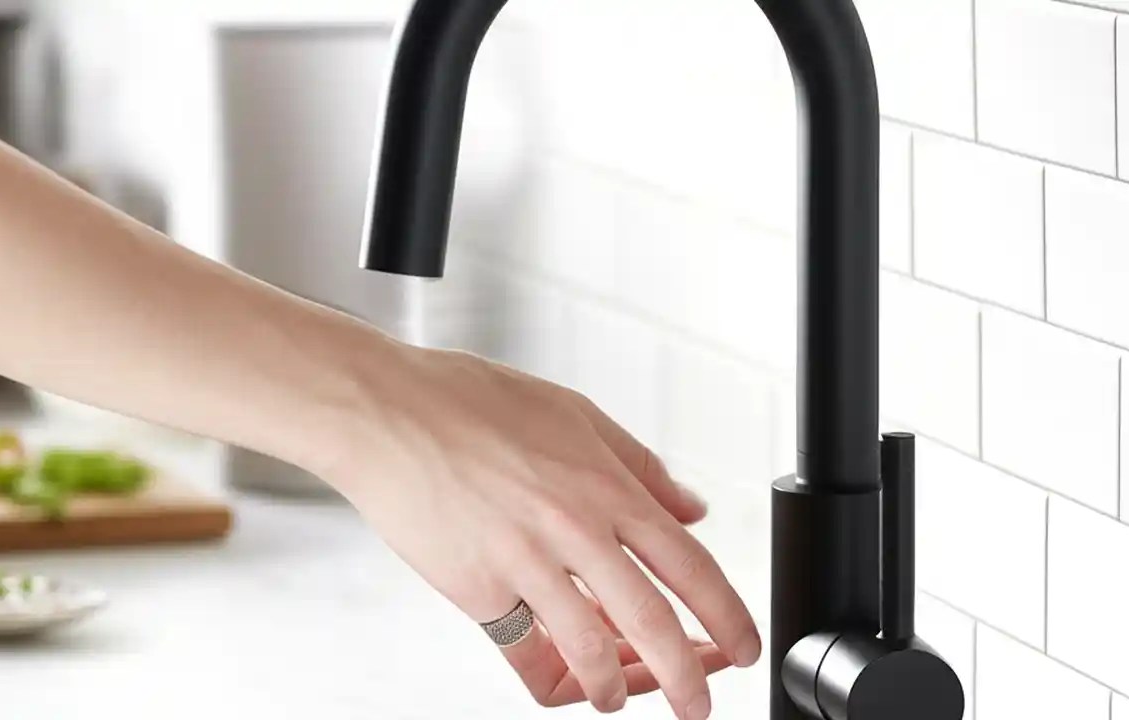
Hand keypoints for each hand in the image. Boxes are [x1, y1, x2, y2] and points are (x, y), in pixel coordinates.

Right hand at [324, 345, 760, 719]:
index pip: (689, 564)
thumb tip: (693, 509)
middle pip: (652, 621)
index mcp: (603, 483)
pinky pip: (524, 656)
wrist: (384, 413)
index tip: (743, 647)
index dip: (728, 615)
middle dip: (688, 677)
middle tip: (701, 704)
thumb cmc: (470, 402)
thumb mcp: (574, 414)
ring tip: (621, 698)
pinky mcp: (476, 591)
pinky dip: (552, 679)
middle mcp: (572, 527)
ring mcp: (523, 563)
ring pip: (590, 652)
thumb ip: (640, 466)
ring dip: (618, 689)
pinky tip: (565, 681)